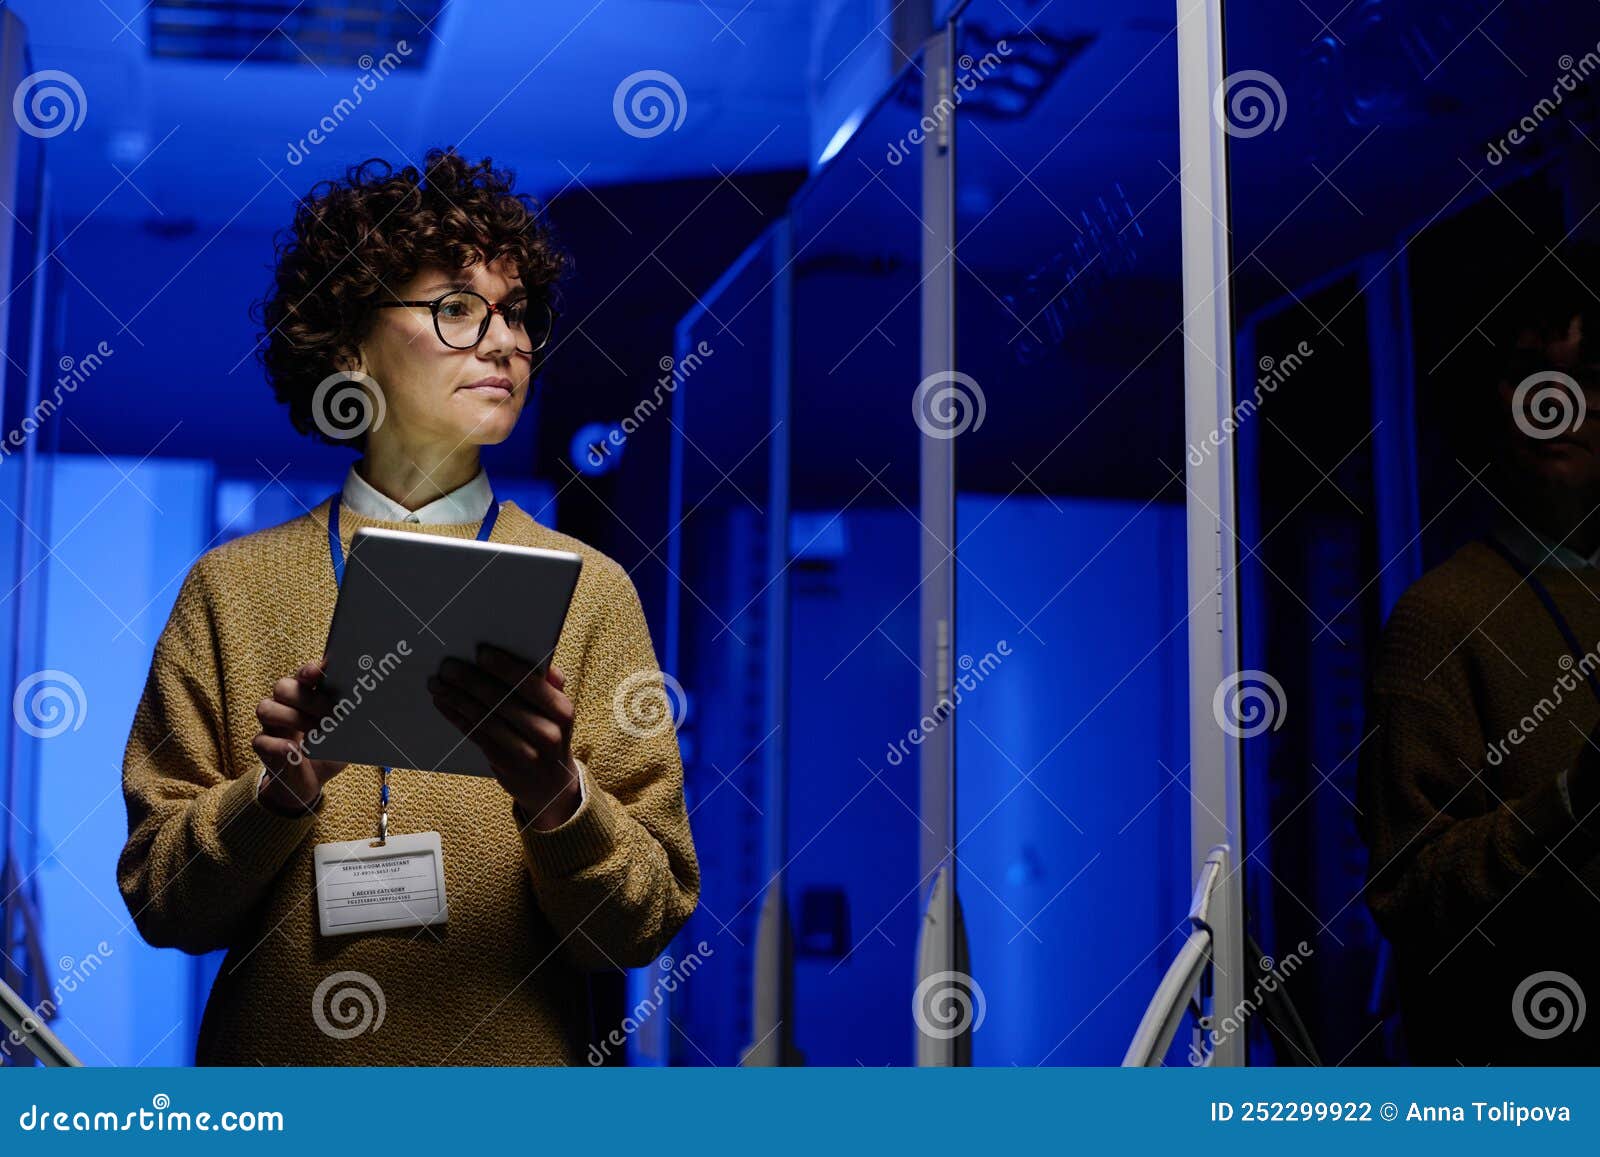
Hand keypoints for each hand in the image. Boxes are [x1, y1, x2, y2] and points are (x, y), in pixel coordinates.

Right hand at [251, 656, 348, 815]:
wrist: (310, 781)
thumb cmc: (329, 751)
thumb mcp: (347, 736)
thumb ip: (353, 722)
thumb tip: (369, 712)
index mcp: (307, 695)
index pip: (304, 675)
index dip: (310, 670)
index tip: (321, 670)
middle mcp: (286, 705)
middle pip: (283, 686)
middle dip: (308, 698)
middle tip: (332, 713)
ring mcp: (271, 725)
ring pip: (266, 708)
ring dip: (292, 718)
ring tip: (316, 732)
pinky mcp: (263, 746)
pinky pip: (261, 740)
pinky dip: (279, 745)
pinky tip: (295, 750)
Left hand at [428, 645, 580, 830]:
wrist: (552, 787)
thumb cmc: (549, 735)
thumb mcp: (558, 712)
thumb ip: (549, 685)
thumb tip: (539, 662)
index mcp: (562, 710)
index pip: (530, 683)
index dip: (504, 667)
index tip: (480, 652)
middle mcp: (547, 731)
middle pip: (502, 700)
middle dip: (471, 680)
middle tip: (447, 666)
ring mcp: (525, 751)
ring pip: (484, 718)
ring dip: (457, 698)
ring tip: (437, 683)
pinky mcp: (504, 764)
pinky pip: (475, 734)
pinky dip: (456, 716)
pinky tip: (443, 703)